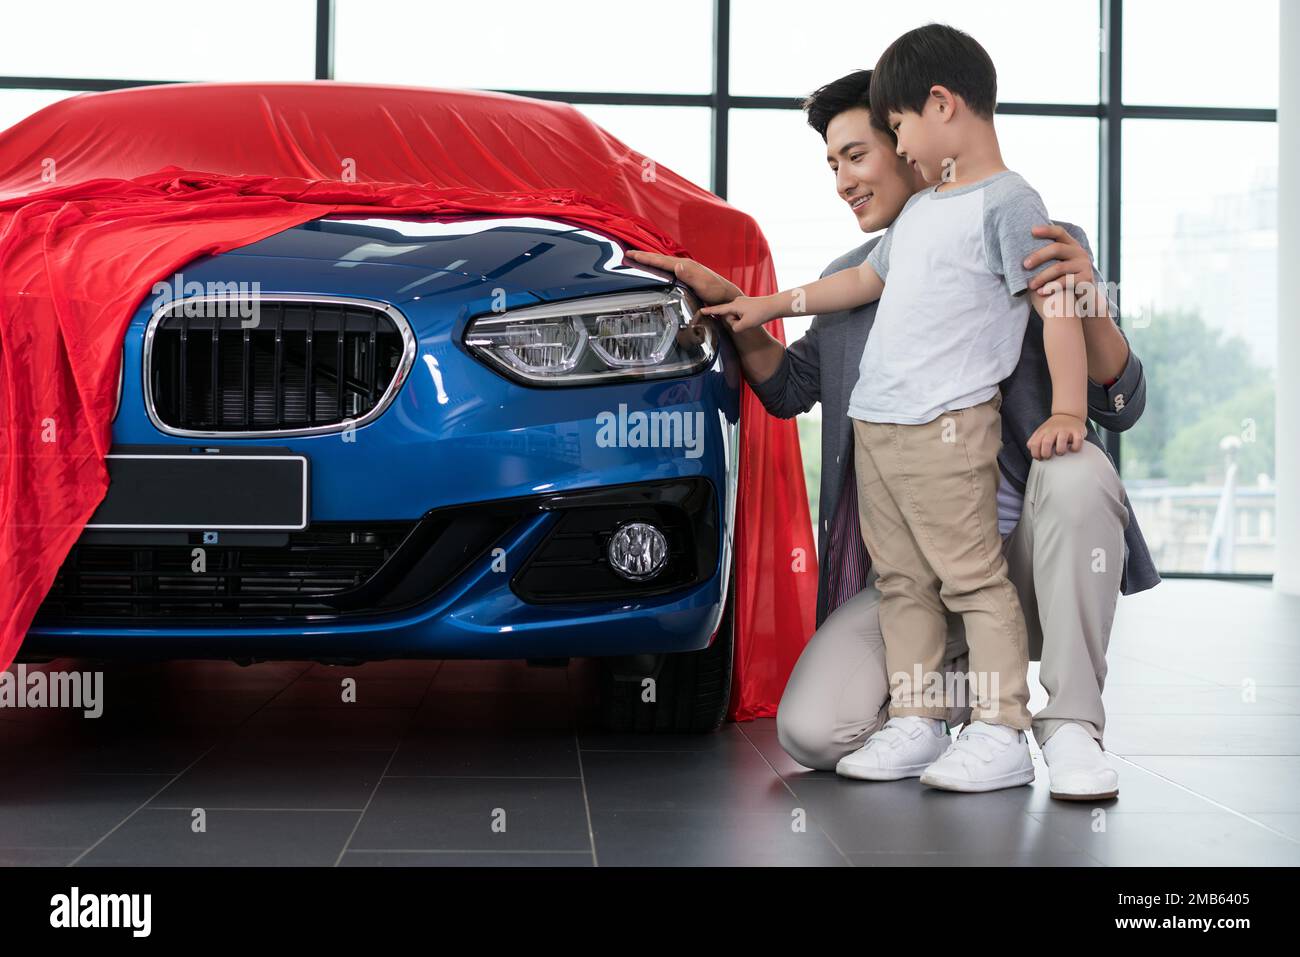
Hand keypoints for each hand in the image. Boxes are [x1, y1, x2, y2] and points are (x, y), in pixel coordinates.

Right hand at [624, 249, 741, 305]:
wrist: (728, 298)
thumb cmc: (718, 293)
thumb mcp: (704, 285)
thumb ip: (691, 276)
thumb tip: (677, 265)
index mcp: (685, 266)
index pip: (661, 260)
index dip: (645, 258)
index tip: (631, 254)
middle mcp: (684, 266)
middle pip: (660, 259)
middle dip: (643, 256)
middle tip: (627, 253)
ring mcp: (686, 271)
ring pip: (663, 264)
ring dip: (649, 262)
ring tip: (637, 260)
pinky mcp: (687, 278)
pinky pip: (668, 271)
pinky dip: (658, 268)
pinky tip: (655, 271)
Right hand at [698, 295, 778, 331]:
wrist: (773, 306)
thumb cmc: (760, 314)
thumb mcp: (745, 325)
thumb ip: (734, 327)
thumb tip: (732, 325)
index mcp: (734, 305)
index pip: (718, 309)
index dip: (708, 311)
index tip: (699, 311)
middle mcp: (736, 301)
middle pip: (728, 315)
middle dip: (734, 321)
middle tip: (747, 321)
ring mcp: (741, 302)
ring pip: (734, 315)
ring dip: (740, 320)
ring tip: (751, 318)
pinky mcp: (745, 304)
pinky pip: (739, 314)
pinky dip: (743, 318)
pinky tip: (751, 316)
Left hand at [1025, 224, 1098, 305]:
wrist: (1085, 296)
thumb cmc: (1065, 278)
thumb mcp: (1059, 263)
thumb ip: (1048, 257)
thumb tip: (1021, 252)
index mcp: (1071, 245)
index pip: (1059, 232)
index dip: (1047, 230)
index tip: (1032, 230)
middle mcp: (1079, 252)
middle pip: (1057, 248)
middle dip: (1038, 256)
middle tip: (1025, 265)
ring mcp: (1084, 264)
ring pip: (1059, 267)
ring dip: (1042, 276)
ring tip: (1030, 285)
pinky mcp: (1086, 278)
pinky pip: (1065, 281)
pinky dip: (1051, 287)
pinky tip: (1040, 292)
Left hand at [1027, 413, 1086, 459]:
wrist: (1068, 414)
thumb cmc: (1053, 427)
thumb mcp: (1042, 431)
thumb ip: (1034, 440)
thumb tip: (1031, 450)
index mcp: (1043, 431)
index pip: (1034, 444)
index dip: (1035, 454)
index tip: (1040, 458)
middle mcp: (1053, 429)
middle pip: (1046, 443)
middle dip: (1046, 454)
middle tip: (1049, 456)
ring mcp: (1066, 430)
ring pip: (1061, 443)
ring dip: (1060, 451)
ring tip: (1060, 452)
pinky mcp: (1077, 431)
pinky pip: (1077, 442)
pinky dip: (1074, 448)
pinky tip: (1072, 448)